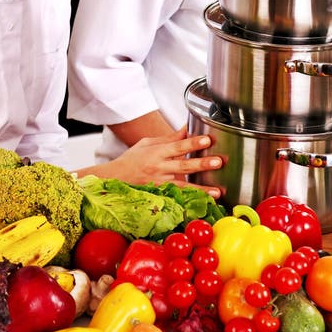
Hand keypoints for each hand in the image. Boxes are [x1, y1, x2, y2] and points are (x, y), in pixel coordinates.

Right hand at [105, 126, 224, 196]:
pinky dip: (191, 200)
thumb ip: (169, 138)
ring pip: (183, 186)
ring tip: (217, 191)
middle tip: (218, 162)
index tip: (207, 139)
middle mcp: (159, 169)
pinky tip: (204, 202)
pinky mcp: (160, 195)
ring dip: (201, 189)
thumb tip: (187, 129)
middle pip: (183, 166)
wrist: (113, 179)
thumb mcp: (147, 143)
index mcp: (156, 153)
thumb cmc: (131, 159)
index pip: (177, 146)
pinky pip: (178, 198)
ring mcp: (160, 185)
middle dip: (201, 164)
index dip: (192, 143)